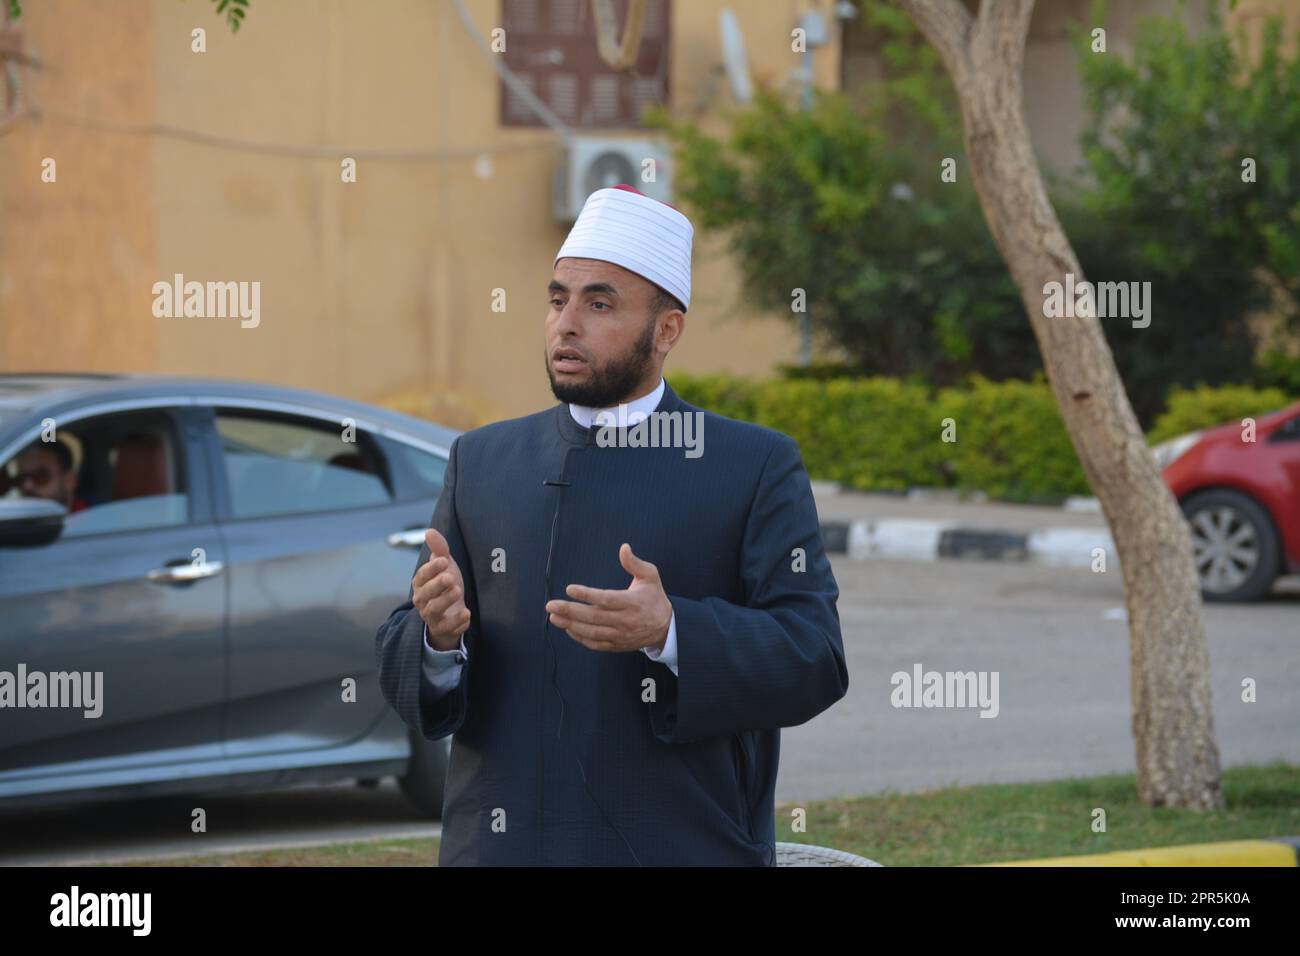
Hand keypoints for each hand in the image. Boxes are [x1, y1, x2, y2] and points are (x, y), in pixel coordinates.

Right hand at [413, 529, 470, 650]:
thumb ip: (439, 549)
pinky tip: (467, 613)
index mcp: (420, 583)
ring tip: (458, 591)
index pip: (421, 576)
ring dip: (445, 601)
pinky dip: (457, 622)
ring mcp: (432, 616)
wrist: (450, 612)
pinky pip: (447, 628)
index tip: (443, 560)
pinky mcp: (443, 629)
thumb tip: (430, 531)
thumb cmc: (445, 584)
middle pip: (426, 594)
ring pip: (434, 611)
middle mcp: (422, 600)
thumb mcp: (444, 566)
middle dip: (437, 585)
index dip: (431, 569)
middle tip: (451, 577)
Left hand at [545, 543, 672, 652]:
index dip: (587, 595)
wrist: (666, 627)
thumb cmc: (654, 598)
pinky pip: (595, 643)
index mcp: (633, 603)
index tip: (570, 589)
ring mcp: (620, 635)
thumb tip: (623, 547)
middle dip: (570, 611)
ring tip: (554, 617)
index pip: (606, 599)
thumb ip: (635, 563)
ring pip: (592, 632)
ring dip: (570, 625)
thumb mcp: (651, 576)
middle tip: (551, 605)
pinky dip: (580, 638)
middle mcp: (625, 621)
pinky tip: (568, 628)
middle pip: (594, 617)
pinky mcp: (617, 645)